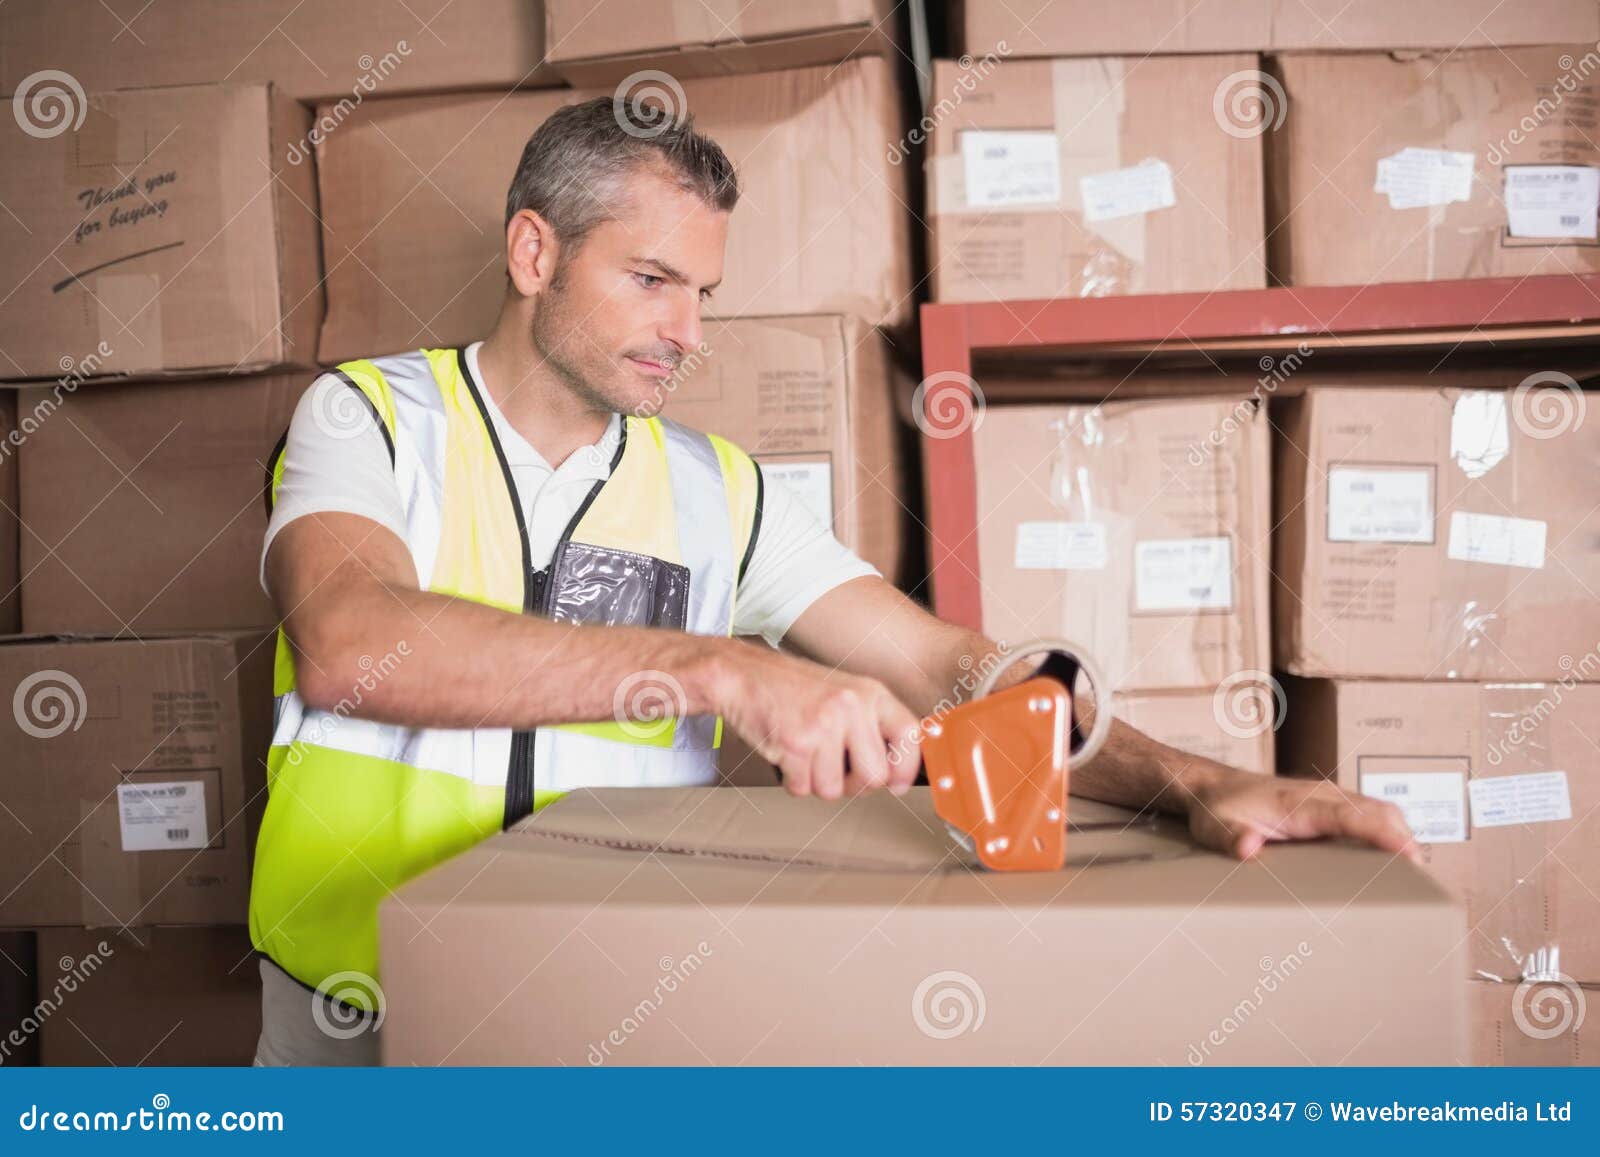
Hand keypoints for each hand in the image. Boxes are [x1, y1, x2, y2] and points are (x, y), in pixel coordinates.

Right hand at [712, 641, 921, 800]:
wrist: (744, 676)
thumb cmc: (792, 688)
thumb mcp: (844, 694)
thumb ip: (871, 725)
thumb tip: (895, 773)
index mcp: (869, 693)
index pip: (909, 734)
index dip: (907, 767)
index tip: (897, 784)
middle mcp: (850, 707)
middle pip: (874, 777)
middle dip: (854, 785)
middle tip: (837, 771)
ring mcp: (823, 725)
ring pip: (834, 790)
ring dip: (817, 783)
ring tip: (806, 755)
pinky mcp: (795, 744)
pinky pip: (803, 788)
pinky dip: (793, 781)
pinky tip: (787, 756)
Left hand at [1181, 765, 1421, 863]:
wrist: (1211, 785)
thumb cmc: (1216, 810)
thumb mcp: (1213, 829)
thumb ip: (1230, 839)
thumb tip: (1249, 847)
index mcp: (1298, 804)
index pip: (1350, 816)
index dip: (1382, 834)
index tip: (1409, 854)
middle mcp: (1319, 794)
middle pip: (1377, 811)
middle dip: (1404, 840)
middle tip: (1420, 882)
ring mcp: (1327, 795)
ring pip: (1378, 809)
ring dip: (1400, 834)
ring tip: (1412, 874)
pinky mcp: (1328, 801)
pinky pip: (1368, 811)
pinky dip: (1388, 829)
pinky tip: (1392, 854)